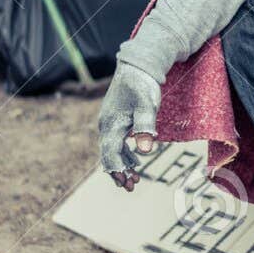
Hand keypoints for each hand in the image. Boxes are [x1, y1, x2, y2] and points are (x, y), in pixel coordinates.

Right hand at [97, 61, 162, 190]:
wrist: (137, 65)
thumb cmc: (142, 84)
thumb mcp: (147, 105)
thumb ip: (145, 127)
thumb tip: (145, 151)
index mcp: (111, 124)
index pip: (110, 153)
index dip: (118, 170)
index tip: (127, 183)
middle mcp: (106, 125)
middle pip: (109, 154)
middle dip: (119, 171)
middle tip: (131, 187)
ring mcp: (110, 122)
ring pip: (113, 149)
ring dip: (123, 164)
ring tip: (135, 179)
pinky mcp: (116, 119)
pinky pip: (117, 141)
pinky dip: (124, 153)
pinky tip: (135, 160)